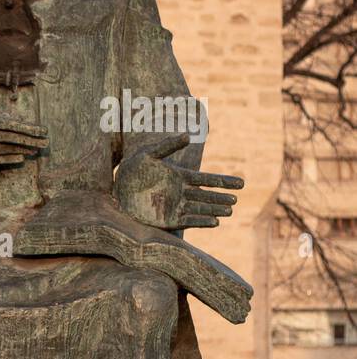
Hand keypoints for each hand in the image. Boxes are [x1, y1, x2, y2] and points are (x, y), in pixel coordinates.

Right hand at [0, 101, 47, 169]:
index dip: (23, 126)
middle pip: (2, 135)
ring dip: (18, 150)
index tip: (40, 128)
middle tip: (44, 141)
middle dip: (26, 138)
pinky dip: (4, 159)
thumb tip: (11, 117)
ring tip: (35, 149)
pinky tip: (18, 158)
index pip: (1, 120)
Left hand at [114, 133, 242, 228]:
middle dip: (221, 198)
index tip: (242, 183)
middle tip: (236, 200)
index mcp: (180, 176)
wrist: (115, 189)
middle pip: (206, 196)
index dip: (224, 182)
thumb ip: (168, 146)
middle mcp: (181, 192)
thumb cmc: (131, 168)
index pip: (207, 179)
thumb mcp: (148, 154)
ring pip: (200, 209)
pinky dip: (201, 222)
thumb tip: (188, 136)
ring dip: (214, 210)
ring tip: (229, 211)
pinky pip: (188, 221)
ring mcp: (175, 206)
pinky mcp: (167, 220)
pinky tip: (214, 222)